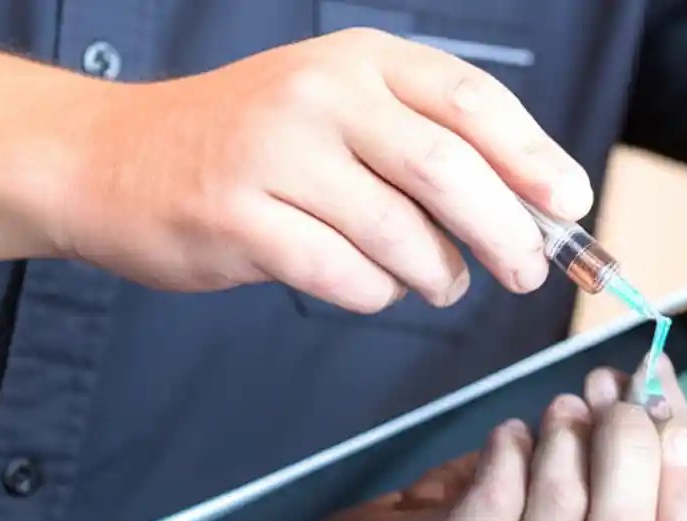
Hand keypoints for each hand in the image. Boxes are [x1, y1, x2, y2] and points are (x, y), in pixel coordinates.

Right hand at [58, 29, 591, 311]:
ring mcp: (274, 155)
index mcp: (360, 61)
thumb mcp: (341, 113)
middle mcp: (319, 94)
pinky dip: (375, 292)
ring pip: (398, 233)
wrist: (115, 158)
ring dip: (439, 272)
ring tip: (442, 280)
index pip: (470, 101)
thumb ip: (426, 148)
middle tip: (529, 270)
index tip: (572, 206)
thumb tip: (532, 210)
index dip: (534, 157)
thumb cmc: (252, 143)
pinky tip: (371, 284)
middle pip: (446, 170)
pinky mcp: (239, 218)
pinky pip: (343, 275)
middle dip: (505, 230)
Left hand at [278, 357, 686, 520]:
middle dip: (626, 437)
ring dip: (563, 433)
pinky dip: (509, 445)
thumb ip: (600, 476)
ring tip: (552, 411)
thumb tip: (643, 388)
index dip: (685, 466)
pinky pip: (500, 490)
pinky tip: (504, 436)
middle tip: (605, 388)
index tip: (664, 393)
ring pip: (565, 498)